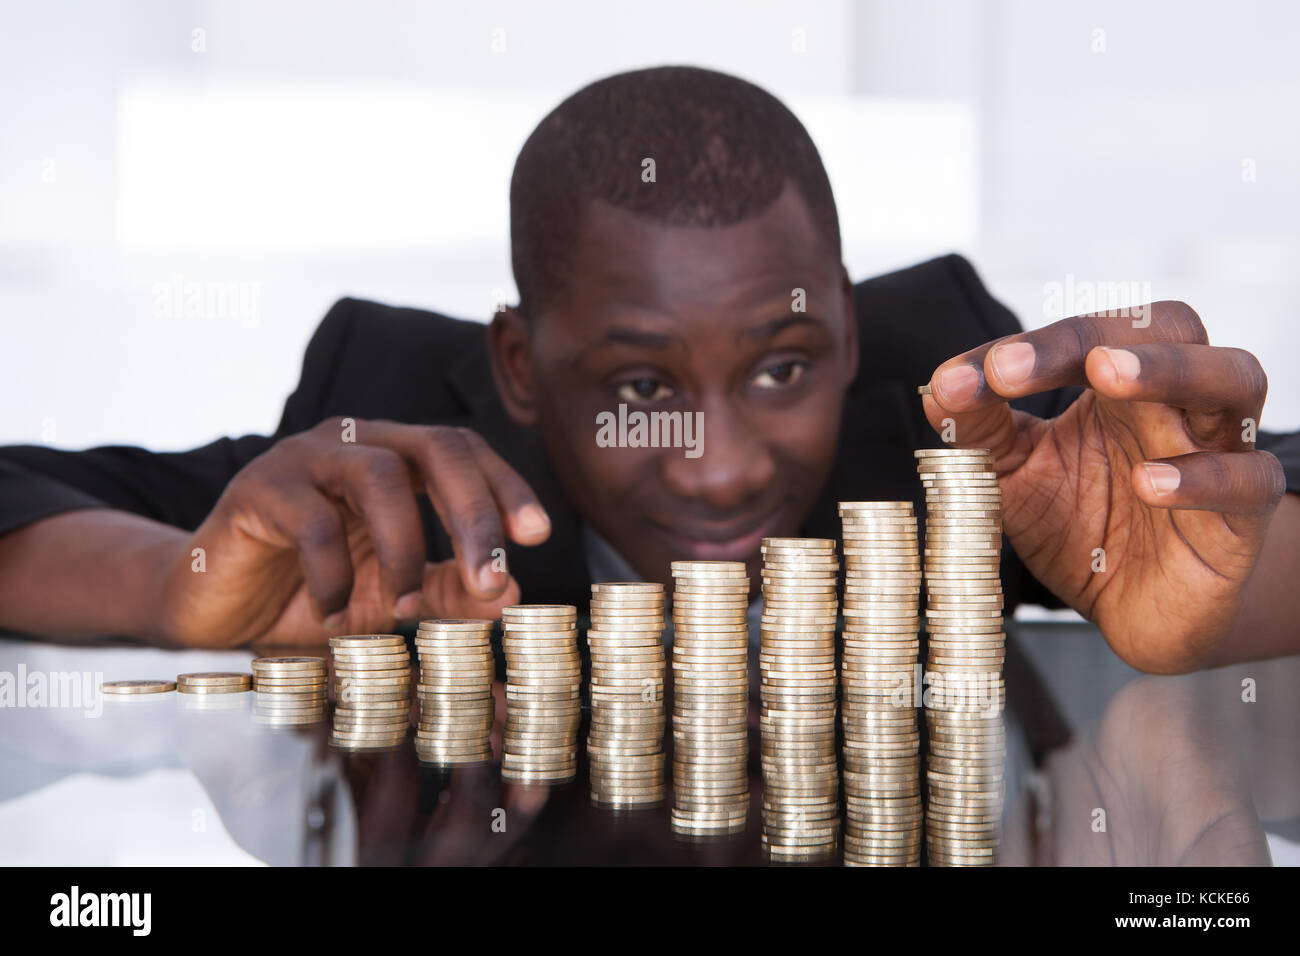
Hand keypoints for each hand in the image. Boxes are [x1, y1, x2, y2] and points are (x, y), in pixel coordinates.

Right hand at [155, 419, 550, 646]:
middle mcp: (354, 442)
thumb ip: (447, 592)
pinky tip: (334, 616)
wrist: (211, 608)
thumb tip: (509, 593)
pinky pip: (312, 520)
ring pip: (379, 476)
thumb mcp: (390, 599)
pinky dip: (335, 574)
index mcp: (393, 456)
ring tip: (403, 609)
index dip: (505, 487)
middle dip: (474, 513)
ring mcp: (303, 459)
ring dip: (405, 548)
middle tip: (493, 576)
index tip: (538, 536)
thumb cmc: (308, 593)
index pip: (464, 451)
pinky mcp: (256, 490)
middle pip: (435, 448)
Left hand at [922, 301, 1285, 672]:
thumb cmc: (1079, 525)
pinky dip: (1202, 476)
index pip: (1087, 336)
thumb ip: (980, 431)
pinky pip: (1247, 479)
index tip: (957, 382)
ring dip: (1169, 369)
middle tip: (1018, 365)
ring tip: (1108, 377)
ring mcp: (1219, 449)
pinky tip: (1149, 483)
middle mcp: (1176, 401)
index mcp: (1119, 384)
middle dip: (1096, 335)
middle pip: (1170, 328)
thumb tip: (938, 389)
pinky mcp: (1245, 515)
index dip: (1021, 349)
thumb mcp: (1014, 476)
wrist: (1131, 611)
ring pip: (1234, 378)